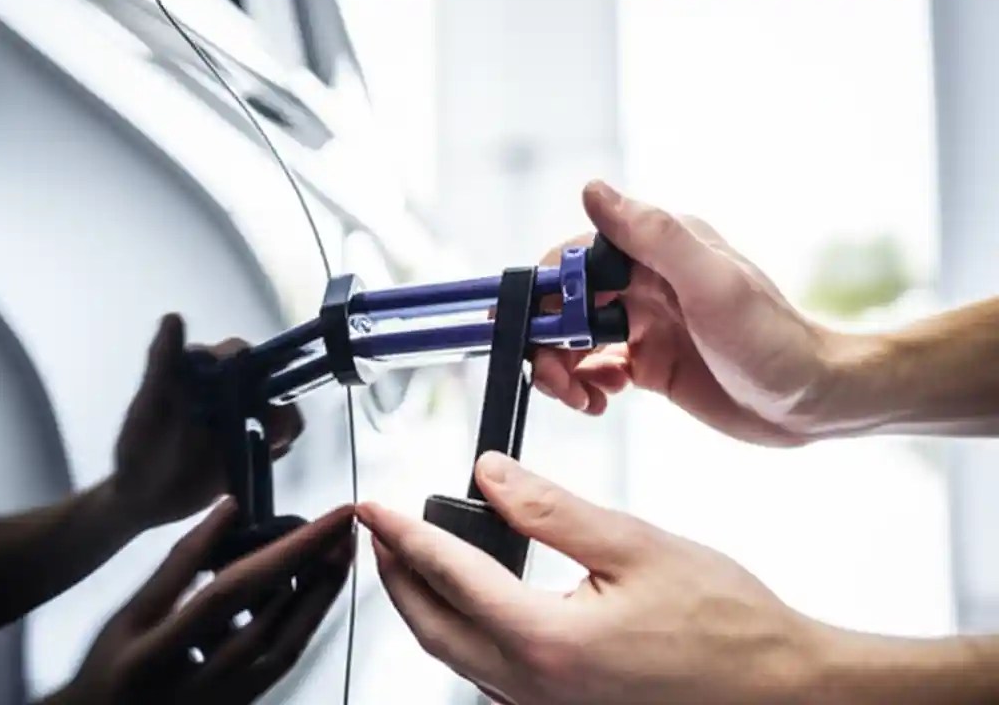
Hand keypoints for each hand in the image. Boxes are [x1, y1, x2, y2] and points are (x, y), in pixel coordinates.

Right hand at [51, 499, 353, 704]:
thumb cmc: (110, 667)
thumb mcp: (130, 612)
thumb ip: (181, 561)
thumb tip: (230, 507)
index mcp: (157, 652)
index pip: (232, 591)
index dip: (285, 551)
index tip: (327, 518)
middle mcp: (198, 686)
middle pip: (273, 625)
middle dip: (316, 572)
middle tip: (344, 530)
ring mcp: (224, 701)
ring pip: (286, 648)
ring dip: (317, 598)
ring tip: (336, 554)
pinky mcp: (242, 704)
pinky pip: (280, 661)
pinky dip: (300, 623)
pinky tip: (311, 592)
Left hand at [112, 313, 303, 527]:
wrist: (143, 502)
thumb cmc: (138, 449)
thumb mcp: (149, 407)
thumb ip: (162, 364)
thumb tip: (172, 317)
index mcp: (200, 371)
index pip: (240, 355)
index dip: (257, 366)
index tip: (263, 387)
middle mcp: (223, 390)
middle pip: (267, 382)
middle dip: (278, 400)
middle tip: (274, 426)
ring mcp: (237, 419)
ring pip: (278, 409)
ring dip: (283, 422)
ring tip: (275, 443)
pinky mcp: (247, 446)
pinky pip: (276, 439)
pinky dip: (279, 444)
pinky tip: (270, 456)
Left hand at [359, 452, 825, 704]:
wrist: (784, 692)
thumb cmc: (729, 626)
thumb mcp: (636, 546)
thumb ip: (550, 509)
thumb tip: (488, 474)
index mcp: (548, 643)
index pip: (448, 575)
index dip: (402, 534)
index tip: (373, 507)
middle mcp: (536, 690)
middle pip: (432, 628)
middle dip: (397, 576)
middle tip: (381, 532)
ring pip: (455, 658)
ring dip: (426, 608)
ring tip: (417, 560)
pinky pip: (489, 678)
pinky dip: (465, 636)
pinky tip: (475, 607)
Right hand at [534, 180, 842, 444]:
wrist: (814, 401)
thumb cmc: (773, 340)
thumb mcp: (711, 284)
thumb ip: (652, 235)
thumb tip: (592, 189)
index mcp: (657, 250)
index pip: (575, 258)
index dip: (546, 292)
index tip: (528, 328)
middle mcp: (646, 281)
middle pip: (567, 303)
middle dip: (547, 339)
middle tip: (553, 379)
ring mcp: (646, 322)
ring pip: (575, 338)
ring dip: (561, 368)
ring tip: (577, 398)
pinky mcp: (650, 361)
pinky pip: (596, 368)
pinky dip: (584, 385)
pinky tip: (597, 402)